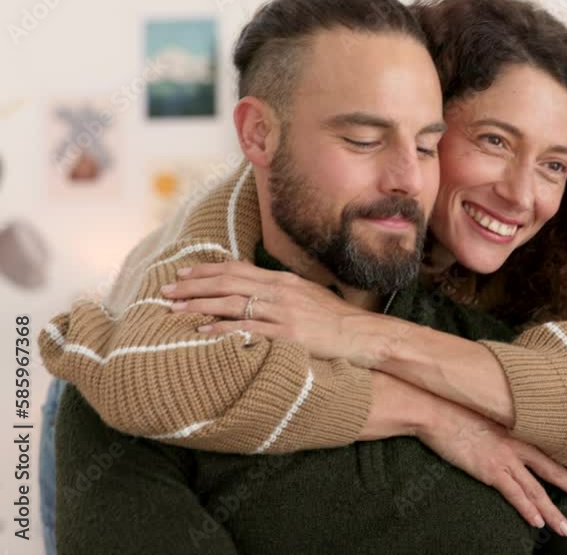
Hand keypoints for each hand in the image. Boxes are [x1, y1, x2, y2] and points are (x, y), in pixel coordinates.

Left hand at [161, 260, 396, 366]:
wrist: (363, 335)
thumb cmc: (336, 320)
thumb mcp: (309, 296)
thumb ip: (282, 291)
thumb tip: (258, 290)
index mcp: (283, 280)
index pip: (236, 269)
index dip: (206, 270)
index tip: (183, 273)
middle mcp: (279, 291)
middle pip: (227, 282)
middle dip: (193, 285)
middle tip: (166, 290)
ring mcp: (282, 312)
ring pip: (231, 303)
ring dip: (199, 306)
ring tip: (174, 310)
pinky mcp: (287, 334)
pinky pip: (247, 329)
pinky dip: (221, 330)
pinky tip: (202, 333)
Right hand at [417, 400, 566, 536]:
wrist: (435, 407)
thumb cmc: (456, 407)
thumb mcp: (488, 410)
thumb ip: (503, 420)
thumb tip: (508, 427)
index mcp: (520, 429)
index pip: (554, 450)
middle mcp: (518, 443)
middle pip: (556, 470)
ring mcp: (505, 457)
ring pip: (537, 489)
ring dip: (554, 511)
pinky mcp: (489, 469)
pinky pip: (514, 493)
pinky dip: (527, 509)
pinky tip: (538, 523)